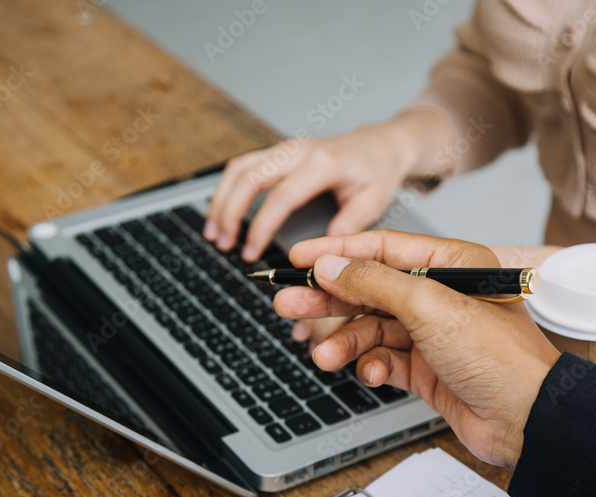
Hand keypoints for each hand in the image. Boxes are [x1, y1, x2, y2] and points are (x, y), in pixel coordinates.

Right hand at [206, 109, 454, 261]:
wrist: (381, 145)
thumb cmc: (378, 171)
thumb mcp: (374, 200)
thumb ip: (348, 225)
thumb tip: (322, 253)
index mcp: (323, 164)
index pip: (281, 197)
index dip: (260, 228)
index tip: (250, 253)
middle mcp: (299, 151)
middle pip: (248, 176)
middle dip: (229, 213)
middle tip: (223, 244)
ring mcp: (287, 148)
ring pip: (239, 167)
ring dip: (221, 200)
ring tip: (213, 232)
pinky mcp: (280, 151)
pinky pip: (244, 165)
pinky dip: (228, 189)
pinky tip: (222, 212)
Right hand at [289, 244, 564, 348]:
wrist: (525, 420)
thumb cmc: (498, 357)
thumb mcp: (429, 306)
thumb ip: (374, 282)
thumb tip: (331, 264)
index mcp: (451, 265)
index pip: (382, 249)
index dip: (337, 252)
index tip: (298, 258)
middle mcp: (440, 296)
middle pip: (369, 288)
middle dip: (329, 299)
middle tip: (289, 304)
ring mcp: (432, 334)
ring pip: (372, 329)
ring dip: (346, 342)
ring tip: (324, 356)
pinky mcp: (427, 369)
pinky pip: (384, 360)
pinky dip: (373, 367)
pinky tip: (375, 375)